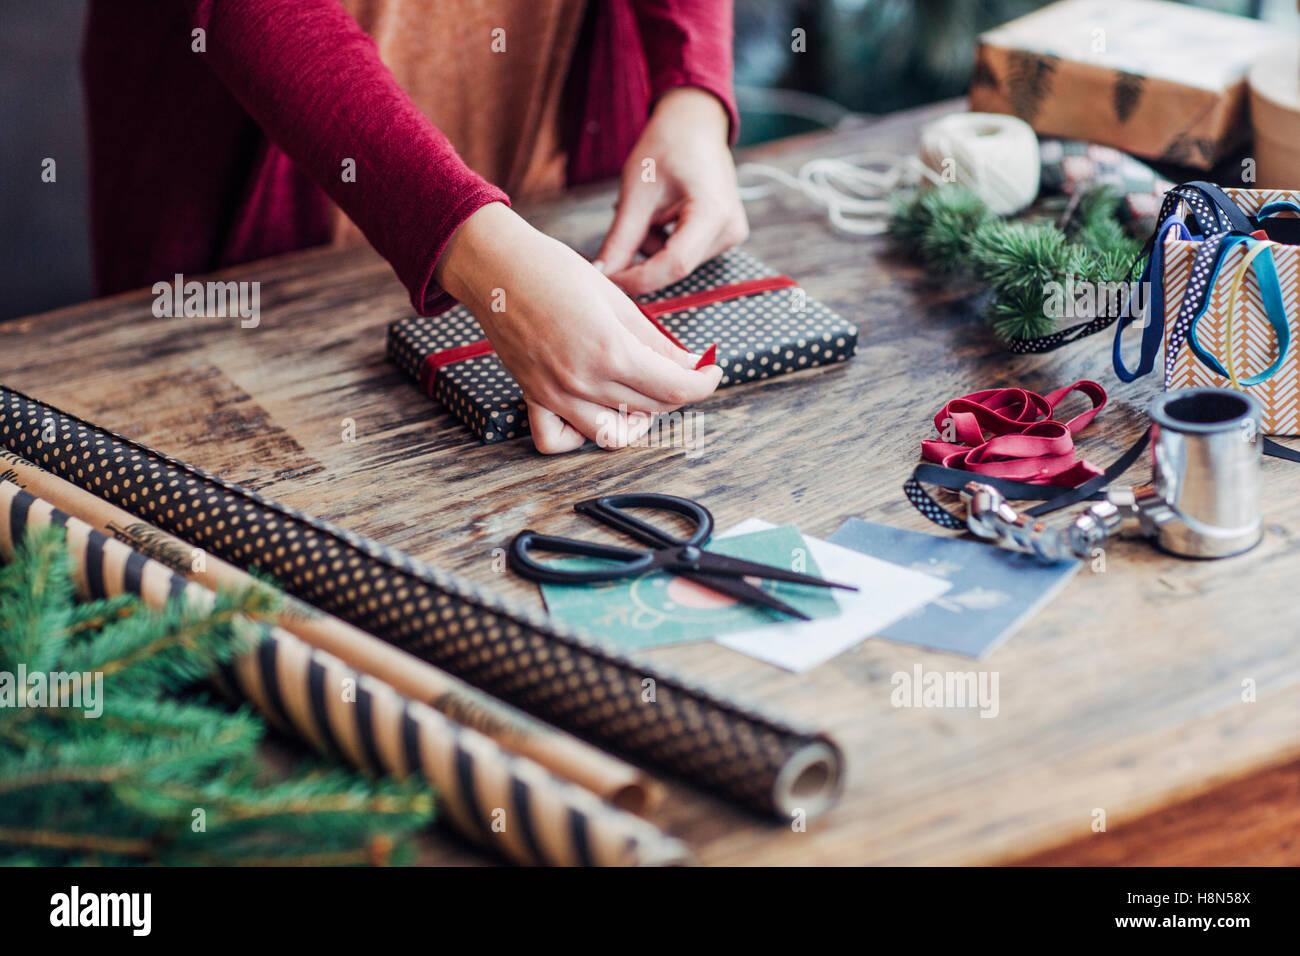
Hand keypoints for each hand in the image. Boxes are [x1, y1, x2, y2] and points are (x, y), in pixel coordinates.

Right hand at [434, 202, 722, 453]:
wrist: (495, 266)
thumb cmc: (553, 270)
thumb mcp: (616, 300)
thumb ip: (655, 340)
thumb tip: (688, 363)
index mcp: (609, 350)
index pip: (675, 388)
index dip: (703, 383)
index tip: (711, 371)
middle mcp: (582, 380)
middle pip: (651, 409)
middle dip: (678, 392)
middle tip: (681, 370)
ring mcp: (555, 394)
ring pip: (613, 433)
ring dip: (638, 419)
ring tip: (642, 392)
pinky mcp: (534, 397)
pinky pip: (559, 441)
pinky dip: (582, 436)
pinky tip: (596, 411)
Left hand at [595, 87, 748, 295]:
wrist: (694, 125)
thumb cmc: (668, 146)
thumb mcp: (637, 191)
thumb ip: (621, 238)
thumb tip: (603, 274)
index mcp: (714, 214)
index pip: (674, 265)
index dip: (637, 279)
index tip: (606, 279)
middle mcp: (730, 231)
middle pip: (675, 268)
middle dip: (641, 256)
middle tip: (624, 221)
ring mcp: (731, 236)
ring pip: (676, 264)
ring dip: (651, 245)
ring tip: (647, 209)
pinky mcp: (724, 237)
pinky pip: (684, 255)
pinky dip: (663, 241)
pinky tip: (661, 214)